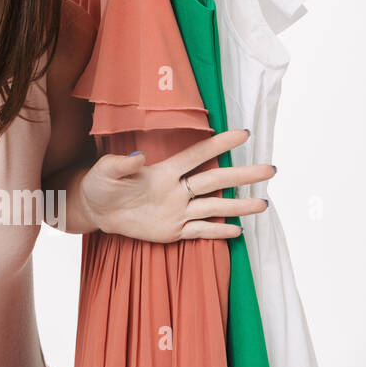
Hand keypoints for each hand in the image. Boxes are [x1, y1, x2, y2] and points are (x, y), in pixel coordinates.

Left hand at [81, 128, 272, 241]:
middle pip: (215, 181)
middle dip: (242, 175)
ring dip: (238, 206)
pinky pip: (199, 231)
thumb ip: (120, 163)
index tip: (244, 134)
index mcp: (163, 171)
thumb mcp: (105, 171)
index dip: (219, 145)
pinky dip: (218, 232)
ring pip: (213, 207)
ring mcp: (177, 210)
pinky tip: (238, 231)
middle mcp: (176, 189)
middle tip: (270, 169)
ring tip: (264, 203)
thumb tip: (138, 155)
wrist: (95, 209)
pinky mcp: (173, 230)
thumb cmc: (100, 184)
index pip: (196, 155)